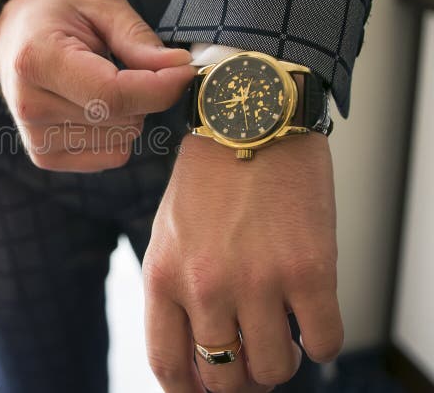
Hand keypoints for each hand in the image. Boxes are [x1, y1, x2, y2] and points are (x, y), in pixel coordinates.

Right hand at [0, 0, 194, 171]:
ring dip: (129, 111)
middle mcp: (31, 106)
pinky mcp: (45, 157)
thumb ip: (139, 39)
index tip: (184, 70)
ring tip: (99, 80)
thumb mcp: (100, 6)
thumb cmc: (57, 16)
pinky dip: (117, 130)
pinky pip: (113, 154)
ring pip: (123, 138)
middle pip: (122, 118)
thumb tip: (179, 69)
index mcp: (37, 60)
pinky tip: (93, 104)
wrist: (10, 37)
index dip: (159, 88)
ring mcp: (35, 138)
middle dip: (144, 93)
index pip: (111, 95)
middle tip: (124, 64)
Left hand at [143, 134, 341, 391]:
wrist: (251, 121)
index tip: (205, 390)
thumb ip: (176, 290)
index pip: (168, 364)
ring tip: (281, 334)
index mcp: (164, 275)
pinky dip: (319, 342)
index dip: (189, 391)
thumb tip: (203, 347)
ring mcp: (258, 281)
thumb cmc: (209, 177)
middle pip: (223, 376)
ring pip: (274, 369)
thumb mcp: (170, 233)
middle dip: (239, 380)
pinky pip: (322, 343)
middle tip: (251, 360)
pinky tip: (311, 319)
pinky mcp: (309, 271)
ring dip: (280, 362)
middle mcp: (205, 286)